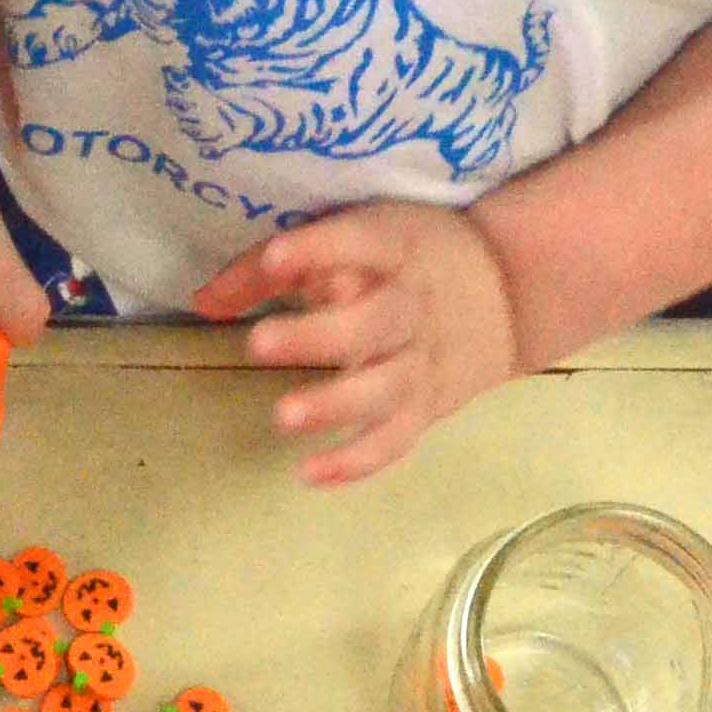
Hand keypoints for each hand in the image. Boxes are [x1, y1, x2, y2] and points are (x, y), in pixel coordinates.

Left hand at [193, 204, 518, 486]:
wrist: (508, 290)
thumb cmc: (407, 257)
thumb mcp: (356, 237)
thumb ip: (273, 267)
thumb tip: (203, 302)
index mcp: (395, 249)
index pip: (359, 242)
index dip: (318, 249)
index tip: (274, 258)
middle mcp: (411, 306)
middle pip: (371, 323)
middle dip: (316, 337)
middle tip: (258, 345)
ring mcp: (420, 361)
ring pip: (384, 388)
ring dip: (334, 405)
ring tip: (283, 417)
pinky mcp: (425, 407)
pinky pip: (394, 440)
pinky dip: (356, 462)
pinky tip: (310, 474)